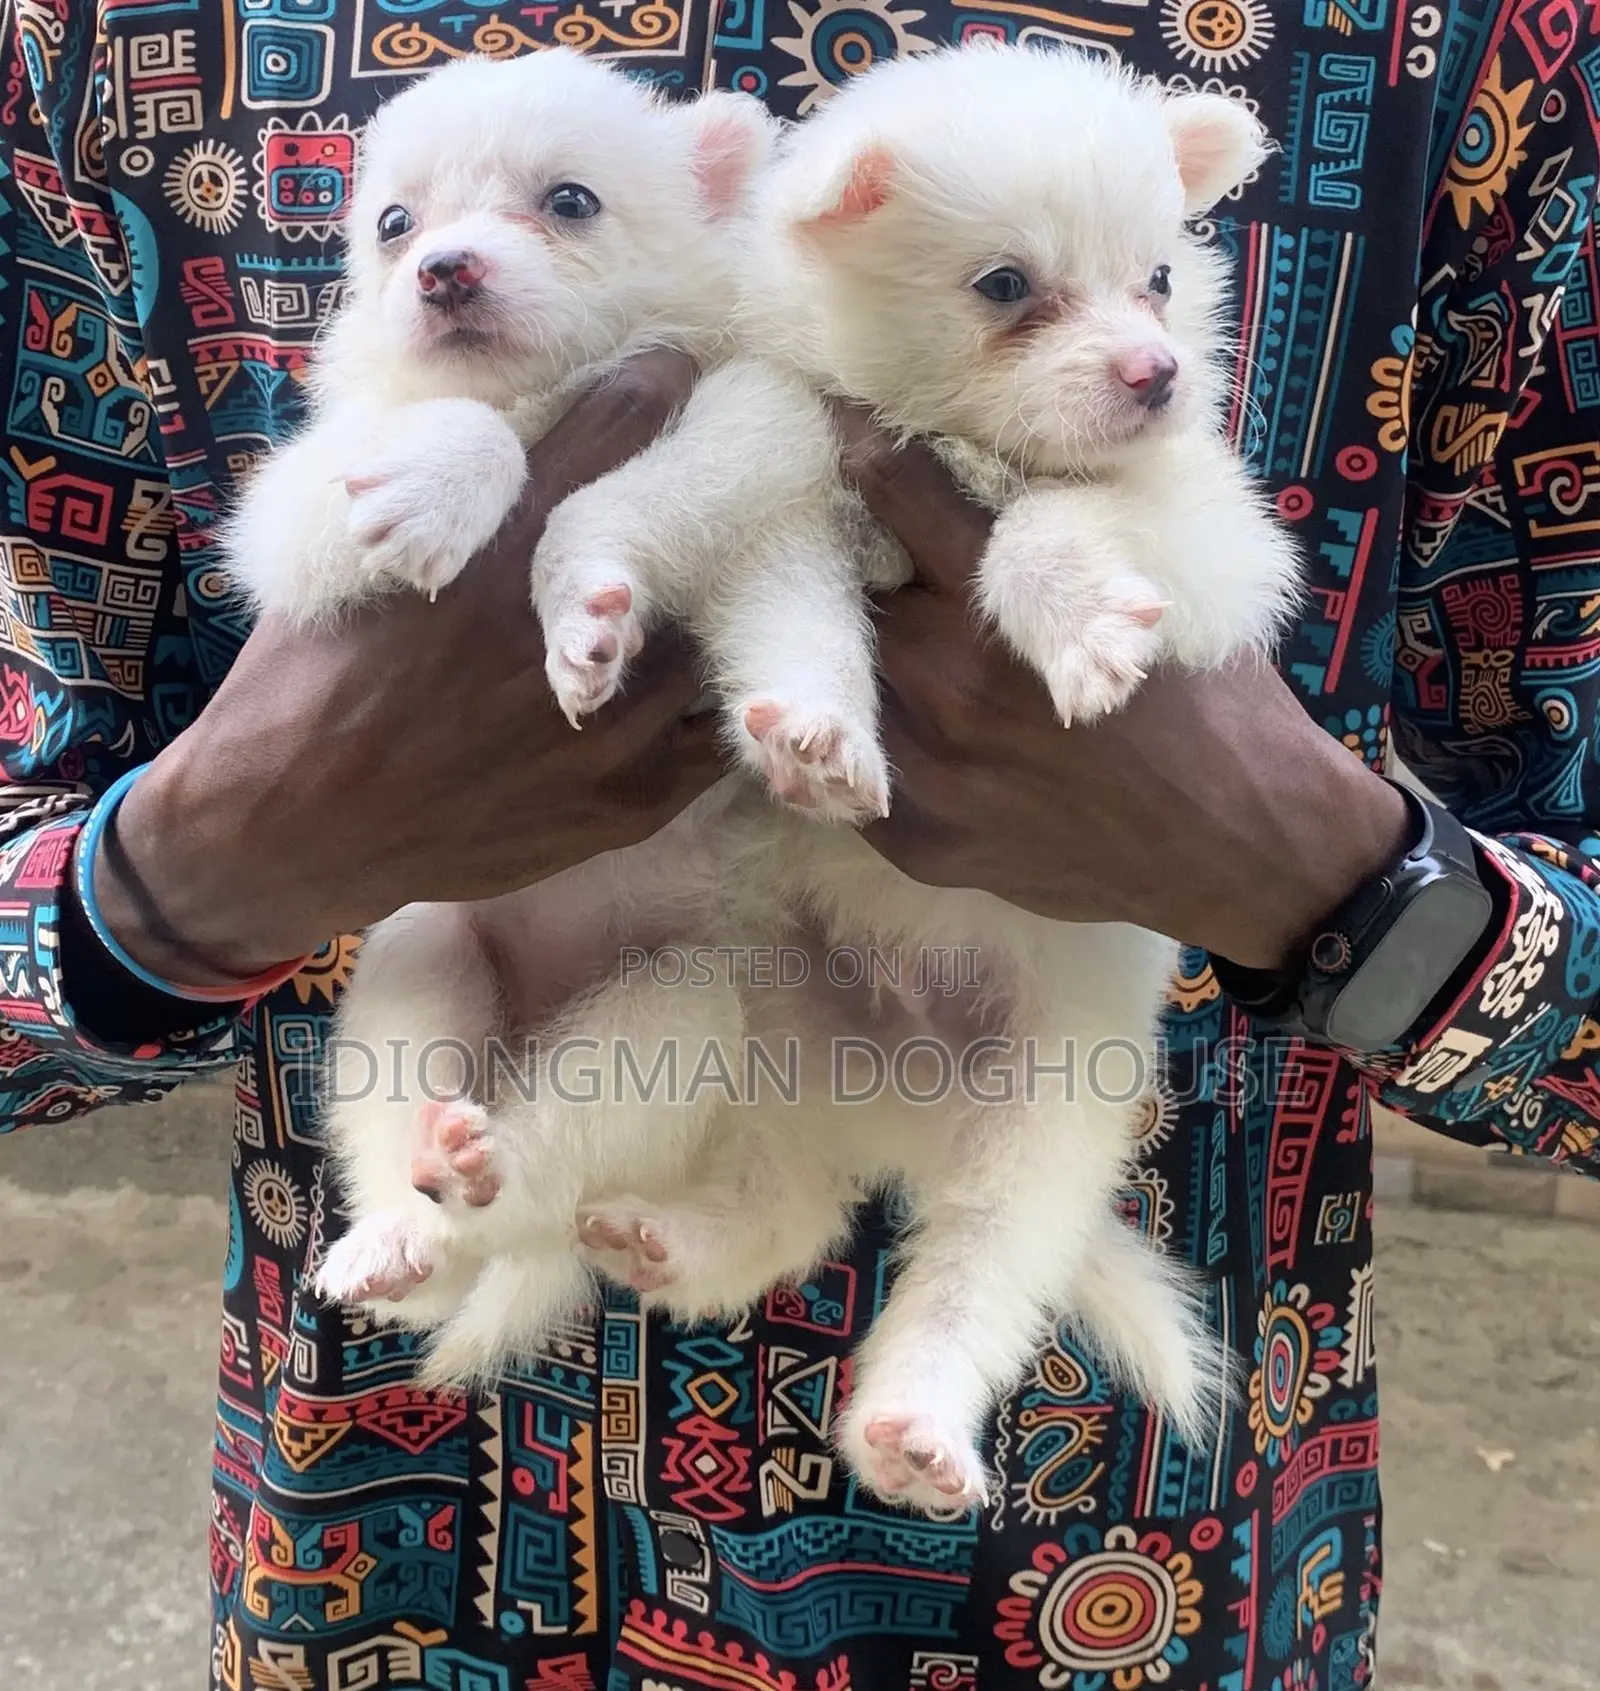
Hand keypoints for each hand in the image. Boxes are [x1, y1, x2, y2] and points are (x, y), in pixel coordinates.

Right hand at [101, 350, 722, 985]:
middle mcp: (555, 653)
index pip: (606, 442)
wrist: (290, 831)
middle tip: (720, 467)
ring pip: (705, 647)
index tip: (674, 365)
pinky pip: (707, 739)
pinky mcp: (622, 807)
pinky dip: (703, 701)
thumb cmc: (305, 685)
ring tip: (710, 583)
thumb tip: (485, 411)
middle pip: (681, 548)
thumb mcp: (346, 563)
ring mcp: (602, 741)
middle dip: (699, 503)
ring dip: (707, 610)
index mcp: (487, 570)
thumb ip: (427, 494)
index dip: (650, 389)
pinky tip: (690, 672)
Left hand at [836, 412, 1412, 970]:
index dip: (865, 446)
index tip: (841, 419)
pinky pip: (858, 776)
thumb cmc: (1218, 709)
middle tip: (853, 543)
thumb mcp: (1160, 587)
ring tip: (875, 638)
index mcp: (1009, 605)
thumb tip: (1036, 446)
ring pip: (844, 687)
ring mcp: (929, 772)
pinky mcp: (921, 842)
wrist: (1245, 848)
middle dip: (855, 563)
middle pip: (852, 592)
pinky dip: (871, 741)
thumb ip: (1077, 529)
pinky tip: (895, 723)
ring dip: (859, 656)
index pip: (900, 494)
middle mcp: (950, 685)